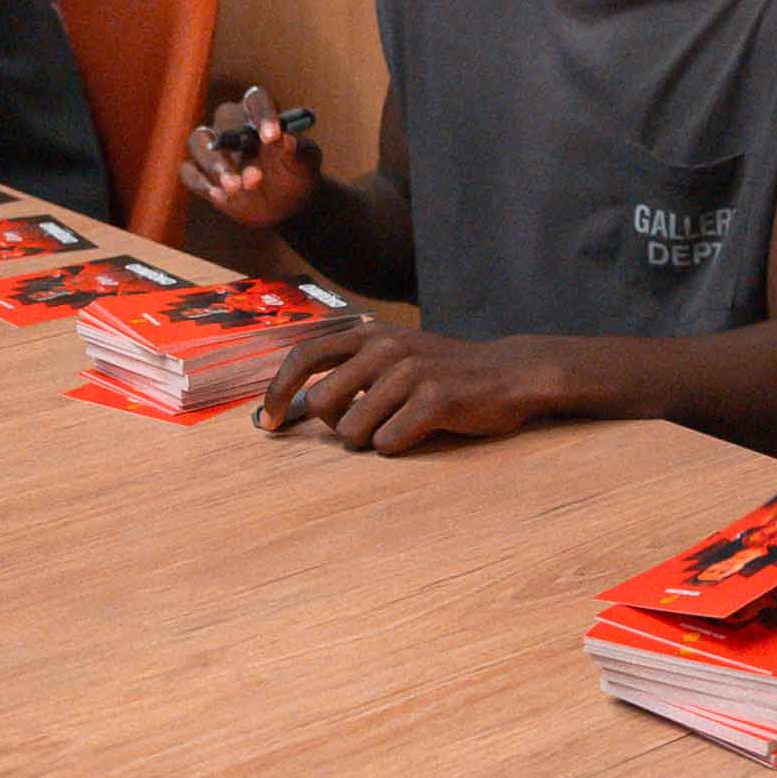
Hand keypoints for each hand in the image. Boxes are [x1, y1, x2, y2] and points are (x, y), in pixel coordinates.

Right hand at [181, 84, 320, 226]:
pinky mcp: (199, 171)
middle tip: (253, 176)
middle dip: (236, 146)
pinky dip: (200, 182)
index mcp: (260, 114)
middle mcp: (232, 124)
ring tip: (235, 188)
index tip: (272, 136)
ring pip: (199, 141)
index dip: (263, 114)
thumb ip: (298, 153)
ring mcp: (213, 147)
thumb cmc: (295, 176)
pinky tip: (219, 196)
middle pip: (224, 119)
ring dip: (214, 164)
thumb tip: (288, 140)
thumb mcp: (304, 166)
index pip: (256, 100)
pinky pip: (188, 170)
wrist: (284, 205)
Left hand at [253, 324, 567, 454]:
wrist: (508, 373)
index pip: (304, 357)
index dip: (278, 392)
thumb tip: (295, 404)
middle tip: (368, 425)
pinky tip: (422, 429)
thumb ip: (349, 368)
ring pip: (353, 431)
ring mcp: (410, 372)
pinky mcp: (434, 400)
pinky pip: (388, 443)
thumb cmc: (442, 372)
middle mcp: (385, 346)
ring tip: (402, 423)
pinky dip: (400, 445)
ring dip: (372, 438)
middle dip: (337, 426)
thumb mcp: (393, 354)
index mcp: (370, 332)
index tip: (268, 422)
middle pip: (322, 404)